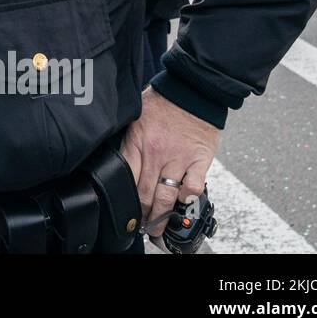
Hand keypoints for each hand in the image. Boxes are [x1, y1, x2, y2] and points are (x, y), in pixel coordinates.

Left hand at [120, 87, 219, 238]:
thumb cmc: (162, 103)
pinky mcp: (199, 158)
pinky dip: (188, 196)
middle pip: (146, 193)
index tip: (126, 213)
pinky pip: (193, 185)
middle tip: (143, 227)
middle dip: (144, 215)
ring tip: (160, 227)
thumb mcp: (134, 119)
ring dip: (163, 215)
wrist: (191, 90)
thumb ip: (128, 142)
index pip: (127, 180)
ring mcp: (179, 157)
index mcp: (137, 143)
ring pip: (168, 195)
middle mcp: (156, 153)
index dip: (126, 201)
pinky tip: (183, 200)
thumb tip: (117, 162)